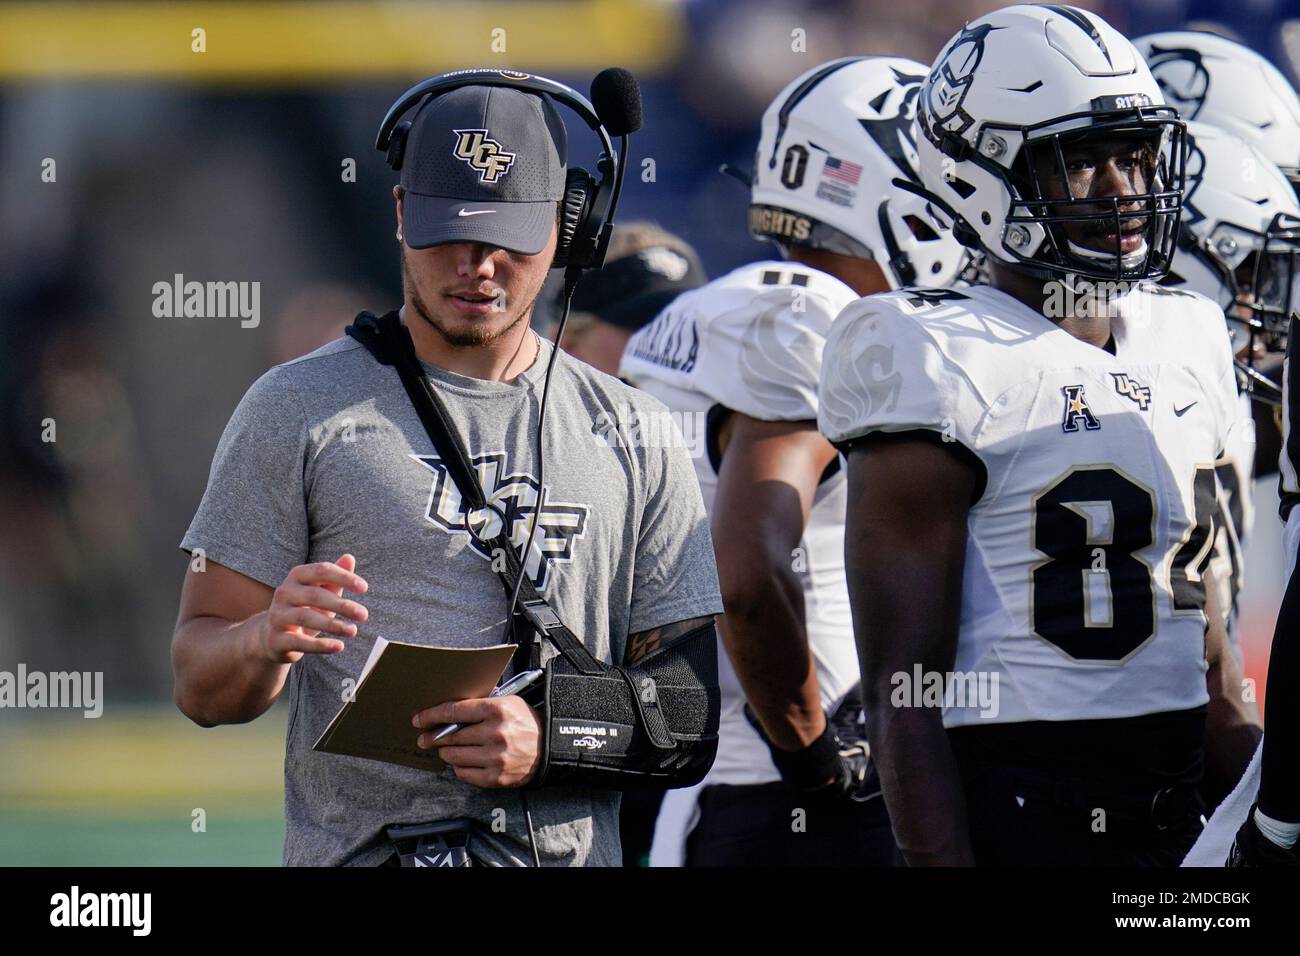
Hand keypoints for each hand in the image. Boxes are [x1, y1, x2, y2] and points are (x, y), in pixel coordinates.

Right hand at [254, 554, 368, 663]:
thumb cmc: (305, 609)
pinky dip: (320, 645)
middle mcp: (284, 592)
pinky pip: (299, 641)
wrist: (273, 637)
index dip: (344, 577)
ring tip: (353, 631)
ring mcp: (278, 616)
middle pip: (315, 595)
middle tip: (364, 615)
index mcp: (296, 576)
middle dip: (342, 605)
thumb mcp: (321, 592)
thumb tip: (349, 558)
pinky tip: (339, 646)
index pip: (321, 570)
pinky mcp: (276, 639)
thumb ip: (335, 577)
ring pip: (305, 617)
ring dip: (333, 625)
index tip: (364, 588)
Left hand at [412, 695, 541, 787]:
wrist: (550, 749)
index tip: (419, 720)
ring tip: (447, 749)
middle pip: (450, 735)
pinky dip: (459, 767)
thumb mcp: (509, 702)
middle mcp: (495, 734)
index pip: (454, 712)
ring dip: (446, 752)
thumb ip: (481, 704)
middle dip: (432, 737)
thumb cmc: (527, 723)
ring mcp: (495, 758)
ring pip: (453, 756)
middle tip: (425, 739)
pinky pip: (464, 773)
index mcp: (497, 710)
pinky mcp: (495, 777)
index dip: (432, 715)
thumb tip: (450, 709)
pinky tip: (463, 761)